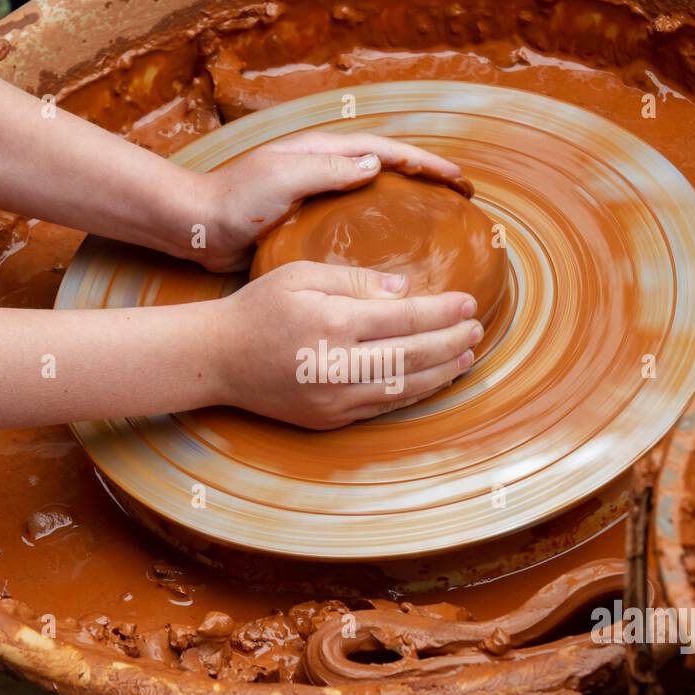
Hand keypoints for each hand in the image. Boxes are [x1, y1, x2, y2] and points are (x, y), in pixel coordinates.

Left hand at [191, 132, 466, 272]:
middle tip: (461, 198)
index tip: (458, 180)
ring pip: (375, 194)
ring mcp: (318, 195)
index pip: (387, 150)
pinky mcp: (308, 223)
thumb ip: (328, 169)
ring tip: (440, 220)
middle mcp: (325, 168)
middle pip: (388, 167)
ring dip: (409, 201)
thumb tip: (377, 163)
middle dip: (427, 177)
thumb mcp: (283, 178)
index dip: (426, 163)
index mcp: (323, 151)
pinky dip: (382, 227)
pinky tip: (394, 251)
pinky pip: (356, 222)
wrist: (198, 227)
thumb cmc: (235, 200)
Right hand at [212, 261, 480, 428]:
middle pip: (414, 355)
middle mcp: (338, 364)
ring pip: (405, 387)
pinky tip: (433, 379)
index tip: (468, 302)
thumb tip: (405, 290)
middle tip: (477, 328)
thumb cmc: (259, 308)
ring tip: (466, 355)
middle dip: (452, 341)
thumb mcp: (301, 275)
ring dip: (442, 372)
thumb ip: (356, 281)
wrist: (217, 358)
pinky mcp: (329, 419)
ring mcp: (334, 398)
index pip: (406, 317)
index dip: (443, 311)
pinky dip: (414, 393)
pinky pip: (383, 407)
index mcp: (333, 321)